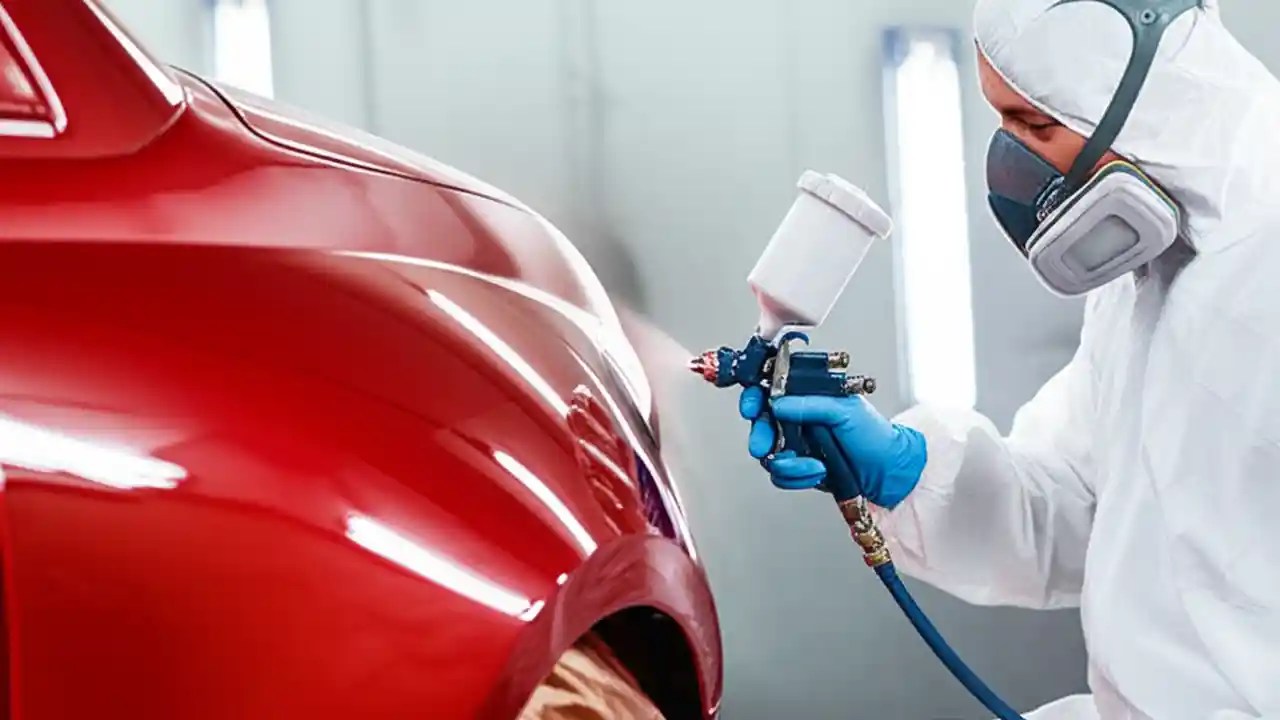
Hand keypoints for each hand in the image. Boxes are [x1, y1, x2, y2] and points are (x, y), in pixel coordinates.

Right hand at [739, 386, 926, 508]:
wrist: (889, 474)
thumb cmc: (876, 436)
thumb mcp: (847, 411)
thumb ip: (811, 403)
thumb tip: (779, 402)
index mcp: (810, 397)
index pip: (772, 390)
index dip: (756, 397)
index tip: (752, 407)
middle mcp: (800, 419)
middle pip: (762, 424)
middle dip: (762, 436)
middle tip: (764, 446)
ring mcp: (798, 444)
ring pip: (770, 453)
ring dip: (788, 463)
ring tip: (812, 465)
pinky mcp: (800, 468)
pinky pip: (781, 475)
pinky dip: (796, 476)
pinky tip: (816, 472)